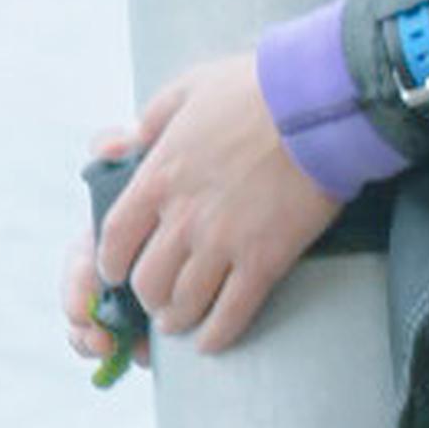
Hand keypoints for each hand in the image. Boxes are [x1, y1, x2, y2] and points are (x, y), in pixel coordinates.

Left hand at [85, 59, 339, 357]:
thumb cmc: (255, 89)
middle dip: (146, 296)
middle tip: (154, 298)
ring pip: (184, 303)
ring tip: (180, 320)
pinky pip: (231, 313)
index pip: (115, 237)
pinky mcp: (264, 260)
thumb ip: (150, 119)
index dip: (111, 262)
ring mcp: (223, 242)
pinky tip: (212, 340)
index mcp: (159, 175)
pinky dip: (217, 334)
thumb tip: (122, 144)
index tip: (116, 270)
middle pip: (147, 280)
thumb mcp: (188, 87)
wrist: (318, 104)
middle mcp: (183, 216)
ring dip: (176, 319)